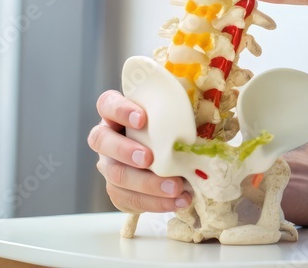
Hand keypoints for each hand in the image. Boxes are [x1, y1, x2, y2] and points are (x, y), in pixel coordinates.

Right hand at [87, 90, 190, 212]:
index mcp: (117, 113)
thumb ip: (178, 109)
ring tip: (175, 187)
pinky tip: (178, 201)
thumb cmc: (168, 127)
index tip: (142, 118)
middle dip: (125, 151)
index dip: (120, 110)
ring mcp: (109, 165)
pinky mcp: (117, 190)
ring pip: (115, 176)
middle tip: (149, 159)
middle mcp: (108, 138)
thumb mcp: (171, 114)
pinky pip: (129, 199)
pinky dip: (155, 203)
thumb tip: (206, 110)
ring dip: (146, 184)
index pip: (107, 104)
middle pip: (101, 141)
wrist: (168, 158)